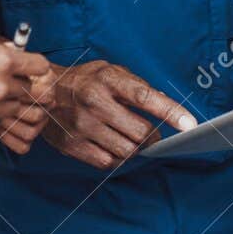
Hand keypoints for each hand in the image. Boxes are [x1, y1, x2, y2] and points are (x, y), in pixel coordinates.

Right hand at [0, 34, 52, 144]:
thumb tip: (10, 51)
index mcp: (0, 61)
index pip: (40, 67)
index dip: (35, 67)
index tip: (31, 69)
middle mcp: (0, 87)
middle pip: (31, 91)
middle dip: (21, 87)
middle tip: (7, 84)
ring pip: (17, 111)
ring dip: (8, 104)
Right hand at [37, 60, 195, 168]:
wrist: (42, 92)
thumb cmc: (84, 80)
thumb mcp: (110, 71)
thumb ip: (136, 86)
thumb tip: (164, 104)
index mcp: (106, 79)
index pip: (144, 96)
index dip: (169, 111)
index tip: (190, 124)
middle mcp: (94, 102)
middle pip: (140, 133)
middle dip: (153, 138)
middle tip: (152, 135)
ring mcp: (82, 126)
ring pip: (126, 151)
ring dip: (135, 148)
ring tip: (128, 137)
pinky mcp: (72, 145)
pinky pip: (107, 162)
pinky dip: (116, 157)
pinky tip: (111, 144)